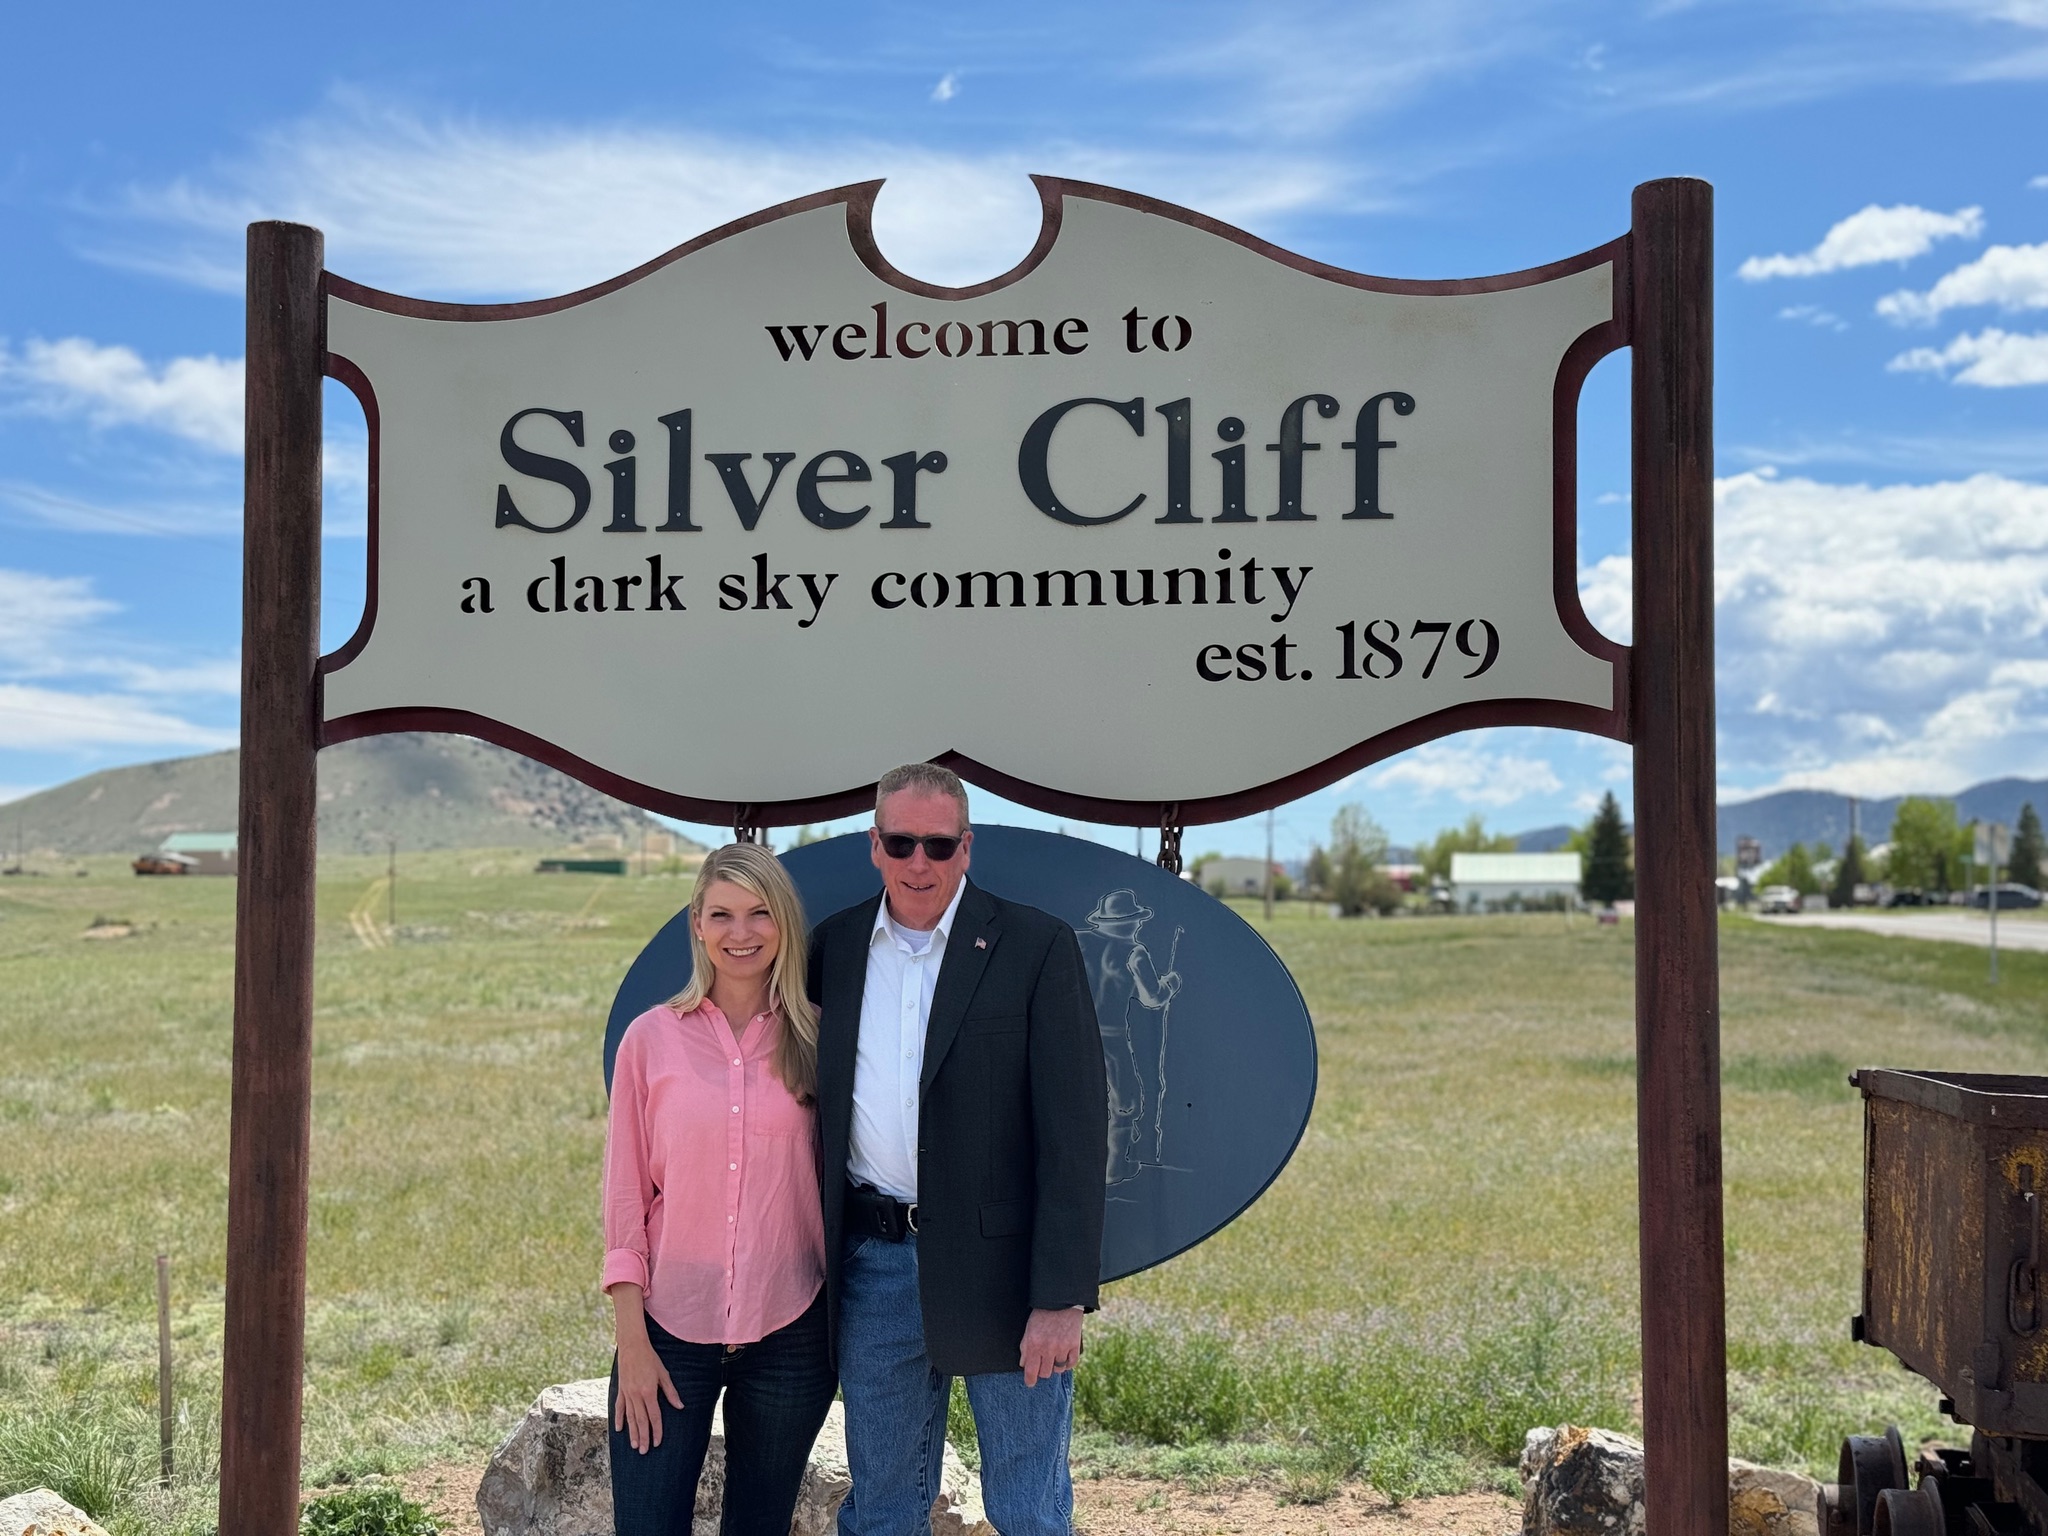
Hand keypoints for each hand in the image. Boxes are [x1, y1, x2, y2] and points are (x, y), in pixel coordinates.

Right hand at [613, 1332, 682, 1453]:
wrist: (632, 1346)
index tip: (657, 1442)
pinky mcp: (621, 1390)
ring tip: (634, 1446)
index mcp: (648, 1392)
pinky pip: (619, 1408)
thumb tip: (680, 1406)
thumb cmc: (650, 1359)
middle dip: (643, 1437)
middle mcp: (636, 1395)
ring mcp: (627, 1394)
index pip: (654, 1416)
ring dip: (632, 1432)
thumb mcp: (663, 1374)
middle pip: (641, 1421)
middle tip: (644, 1451)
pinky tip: (619, 1430)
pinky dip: (619, 1419)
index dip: (656, 1430)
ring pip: (630, 1417)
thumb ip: (670, 1392)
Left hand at [1019, 1307, 1083, 1387]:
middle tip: (1043, 1363)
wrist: (1061, 1300)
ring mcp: (1063, 1347)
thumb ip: (1025, 1347)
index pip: (1031, 1371)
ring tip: (1054, 1357)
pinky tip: (1064, 1358)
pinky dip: (1067, 1364)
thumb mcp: (1029, 1329)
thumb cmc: (1042, 1314)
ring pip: (1058, 1370)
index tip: (1030, 1382)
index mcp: (1034, 1345)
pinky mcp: (1074, 1345)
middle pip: (1045, 1373)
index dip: (1030, 1380)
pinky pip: (1071, 1364)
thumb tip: (1023, 1364)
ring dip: (1055, 1366)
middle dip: (1042, 1370)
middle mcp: (1048, 1349)